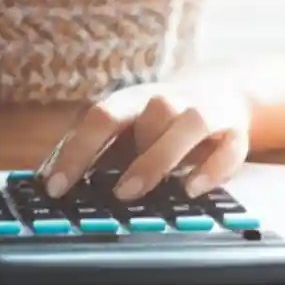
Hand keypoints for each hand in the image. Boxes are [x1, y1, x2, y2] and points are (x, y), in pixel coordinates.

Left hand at [39, 82, 250, 201]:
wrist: (223, 91)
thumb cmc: (158, 119)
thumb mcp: (126, 126)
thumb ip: (95, 149)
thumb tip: (50, 177)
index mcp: (133, 100)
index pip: (100, 118)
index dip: (76, 150)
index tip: (54, 185)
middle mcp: (169, 101)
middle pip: (152, 113)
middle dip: (131, 152)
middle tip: (112, 193)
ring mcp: (205, 113)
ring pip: (189, 124)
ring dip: (164, 156)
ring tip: (138, 190)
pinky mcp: (235, 132)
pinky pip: (228, 149)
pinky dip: (212, 169)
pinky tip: (190, 189)